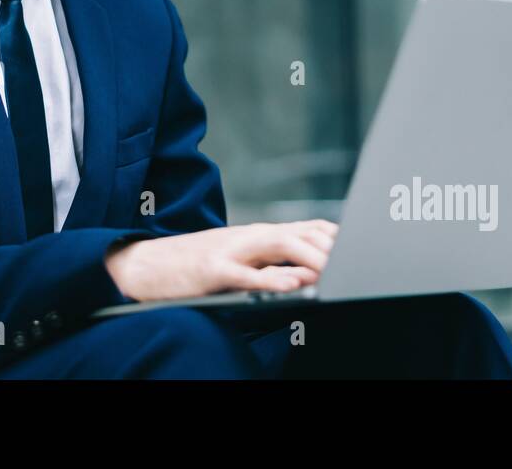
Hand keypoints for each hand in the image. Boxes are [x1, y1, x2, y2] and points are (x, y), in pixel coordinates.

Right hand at [104, 220, 338, 302]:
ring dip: (310, 257)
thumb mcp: (238, 258)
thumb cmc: (193, 265)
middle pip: (302, 233)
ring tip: (335, 270)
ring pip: (279, 245)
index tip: (367, 247)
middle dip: (333, 247)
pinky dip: (272, 279)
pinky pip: (247, 274)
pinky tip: (293, 285)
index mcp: (258, 234)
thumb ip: (270, 261)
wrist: (143, 264)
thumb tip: (307, 271)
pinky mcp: (212, 270)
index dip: (339, 236)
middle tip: (360, 262)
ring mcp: (230, 250)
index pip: (309, 227)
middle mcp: (249, 236)